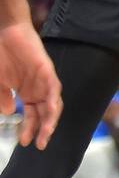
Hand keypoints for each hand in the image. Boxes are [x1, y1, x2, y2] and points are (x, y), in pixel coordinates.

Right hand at [0, 19, 61, 148]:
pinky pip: (54, 89)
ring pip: (53, 104)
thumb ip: (3, 98)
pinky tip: (51, 112)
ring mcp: (44, 80)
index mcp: (27, 93)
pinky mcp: (47, 70)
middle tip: (39, 144)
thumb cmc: (2, 55)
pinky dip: (53, 101)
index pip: (33, 116)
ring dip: (50, 120)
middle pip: (45, 114)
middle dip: (42, 130)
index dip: (29, 129)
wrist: (5, 32)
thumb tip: (10, 113)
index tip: (24, 143)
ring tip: (46, 134)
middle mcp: (38, 89)